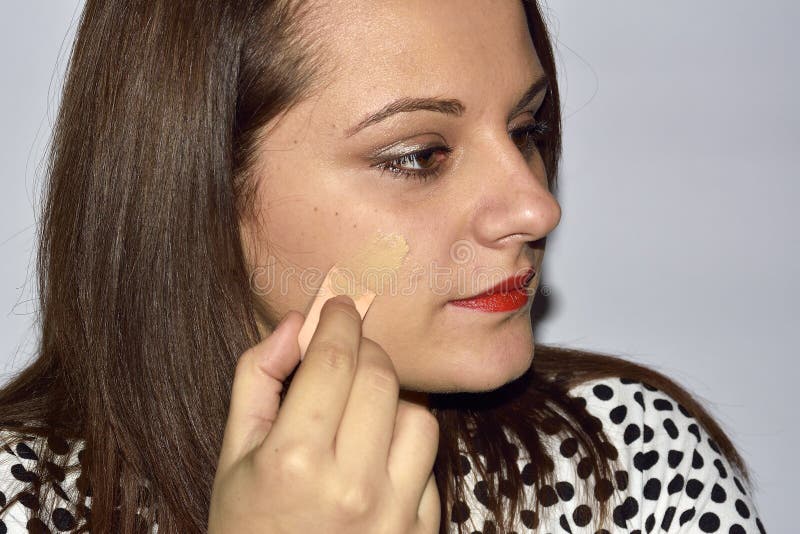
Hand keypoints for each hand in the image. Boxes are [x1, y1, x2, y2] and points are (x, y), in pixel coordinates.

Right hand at [208, 295, 440, 532]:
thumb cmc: (247, 530)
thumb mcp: (232, 457)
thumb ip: (255, 381)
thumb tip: (293, 324)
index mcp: (294, 461)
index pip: (335, 359)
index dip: (339, 319)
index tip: (339, 305)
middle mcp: (353, 485)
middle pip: (380, 377)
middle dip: (364, 349)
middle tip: (346, 350)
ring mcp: (394, 512)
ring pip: (417, 413)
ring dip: (391, 397)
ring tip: (360, 409)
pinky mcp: (420, 530)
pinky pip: (429, 461)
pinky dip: (406, 443)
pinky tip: (377, 454)